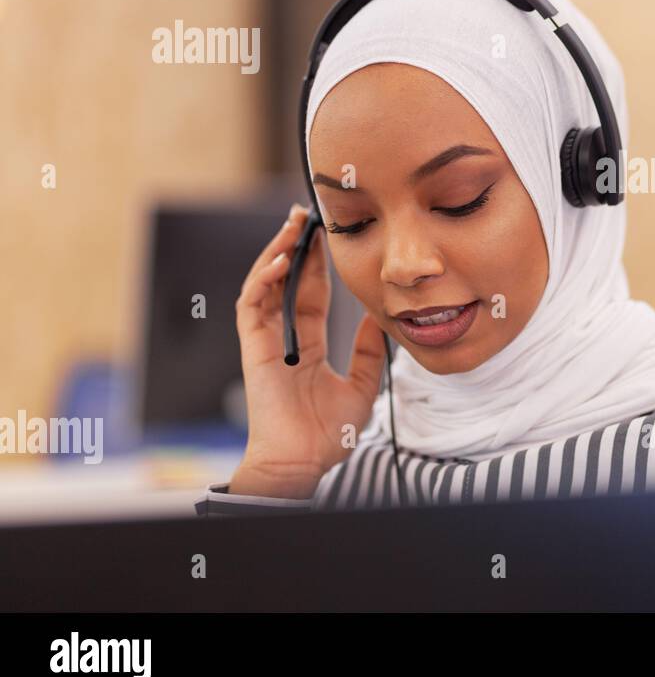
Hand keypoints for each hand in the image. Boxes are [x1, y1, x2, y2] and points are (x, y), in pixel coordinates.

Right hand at [229, 203, 386, 497]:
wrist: (302, 462)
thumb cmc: (328, 435)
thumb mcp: (362, 385)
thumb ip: (369, 352)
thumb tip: (380, 318)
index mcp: (306, 348)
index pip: (310, 297)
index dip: (318, 267)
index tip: (330, 238)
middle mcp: (283, 339)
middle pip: (287, 283)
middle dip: (298, 247)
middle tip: (308, 214)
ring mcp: (265, 341)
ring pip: (266, 285)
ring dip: (278, 251)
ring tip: (294, 223)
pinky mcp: (253, 347)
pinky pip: (252, 304)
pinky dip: (265, 277)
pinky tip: (284, 258)